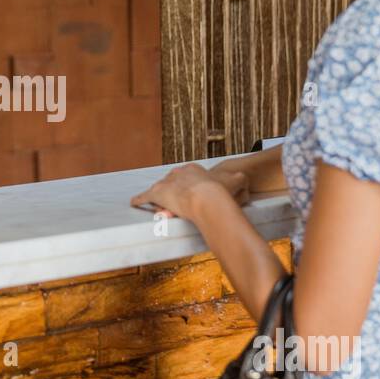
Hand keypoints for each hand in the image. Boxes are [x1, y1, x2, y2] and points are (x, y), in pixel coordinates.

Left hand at [131, 163, 245, 220]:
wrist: (207, 197)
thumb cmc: (222, 192)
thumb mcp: (236, 182)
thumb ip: (239, 180)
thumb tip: (244, 180)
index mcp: (193, 169)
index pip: (187, 177)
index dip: (189, 188)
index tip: (191, 196)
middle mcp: (177, 173)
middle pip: (172, 183)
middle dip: (173, 193)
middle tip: (176, 205)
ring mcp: (166, 183)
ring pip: (160, 190)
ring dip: (159, 200)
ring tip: (158, 209)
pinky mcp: (156, 193)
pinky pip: (145, 197)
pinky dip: (139, 200)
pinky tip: (134, 203)